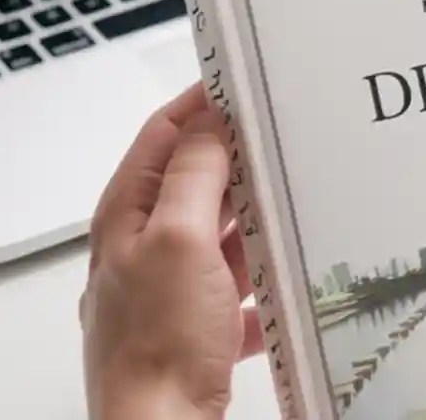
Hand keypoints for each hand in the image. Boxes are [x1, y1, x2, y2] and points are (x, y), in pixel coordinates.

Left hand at [81, 84, 260, 419]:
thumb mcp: (180, 239)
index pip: (162, 133)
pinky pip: (238, 289)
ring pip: (221, 235)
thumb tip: (207, 123)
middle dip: (240, 161)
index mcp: (127, 215)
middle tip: (285, 139)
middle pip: (194, 182)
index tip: (244, 82)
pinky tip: (289, 282)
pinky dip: (263, 282)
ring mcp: (169, 289)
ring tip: (298, 206)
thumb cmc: (159, 344)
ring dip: (257, 222)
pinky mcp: (196, 326)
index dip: (201, 103)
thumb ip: (193, 176)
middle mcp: (143, 247)